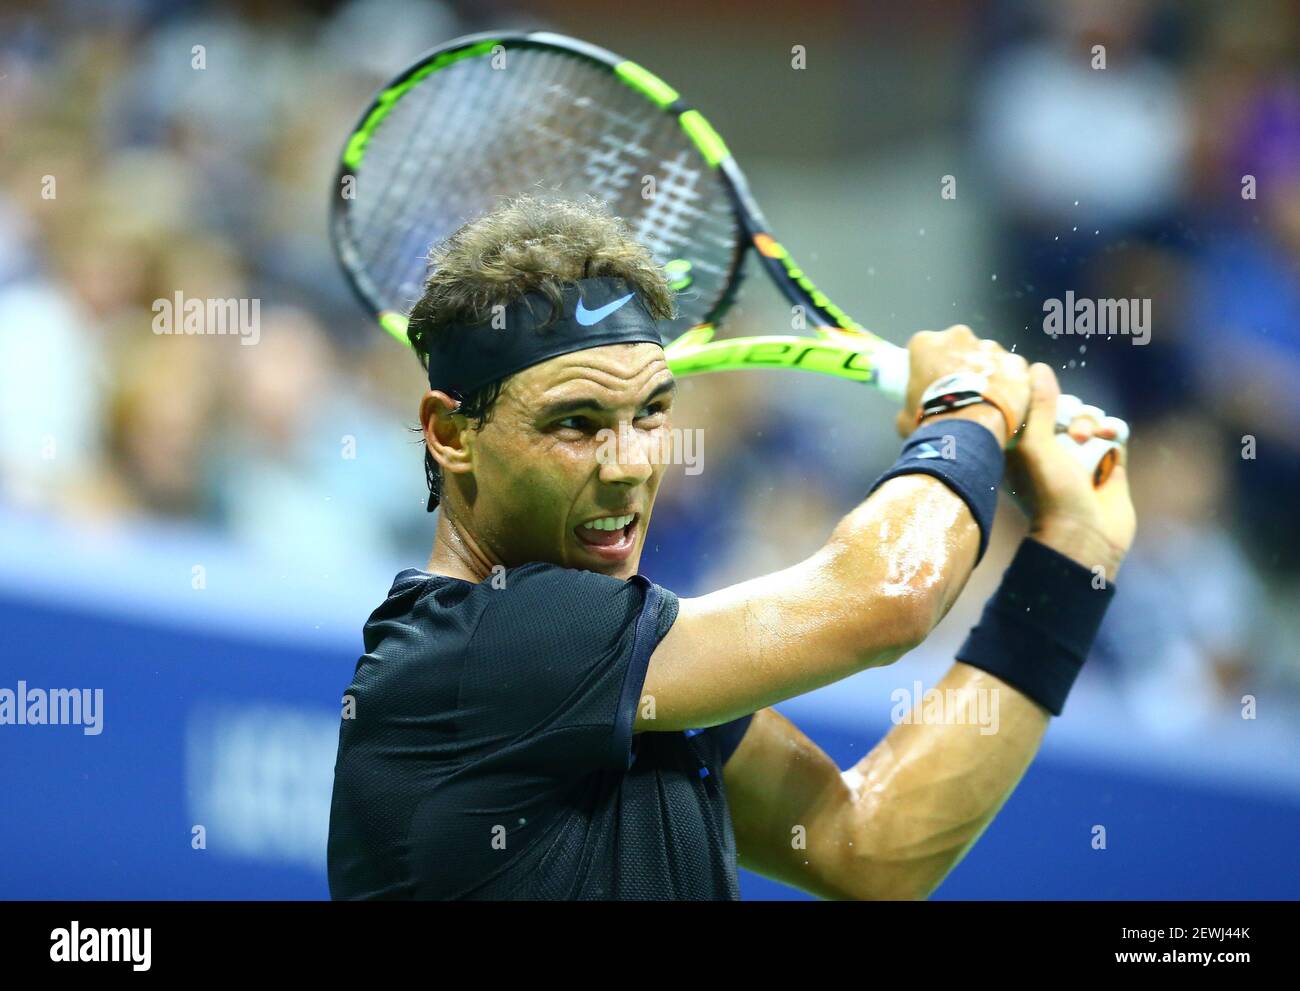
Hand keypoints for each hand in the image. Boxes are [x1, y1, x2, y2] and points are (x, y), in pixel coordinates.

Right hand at [895, 325, 1030, 442]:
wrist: (969, 431)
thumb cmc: (930, 420)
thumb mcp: (905, 417)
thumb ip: (910, 405)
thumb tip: (914, 412)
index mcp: (926, 344)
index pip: (922, 347)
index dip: (926, 365)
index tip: (929, 383)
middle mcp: (959, 336)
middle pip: (957, 346)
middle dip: (958, 363)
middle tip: (958, 391)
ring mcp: (990, 348)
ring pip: (987, 356)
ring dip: (985, 371)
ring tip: (984, 399)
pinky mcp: (1016, 363)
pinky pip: (1011, 370)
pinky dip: (1010, 383)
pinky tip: (1006, 403)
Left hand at [1005, 363, 1136, 579]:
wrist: (1087, 537)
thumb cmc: (1050, 495)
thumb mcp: (1035, 447)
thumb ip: (1037, 407)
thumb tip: (1038, 368)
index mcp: (1020, 447)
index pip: (1028, 407)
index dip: (1036, 396)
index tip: (1041, 390)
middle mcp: (1048, 449)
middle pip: (1061, 408)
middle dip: (1068, 411)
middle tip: (1069, 430)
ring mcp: (1079, 455)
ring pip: (1088, 416)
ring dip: (1090, 421)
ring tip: (1088, 438)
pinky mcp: (1108, 460)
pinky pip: (1113, 429)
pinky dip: (1111, 428)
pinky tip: (1108, 438)